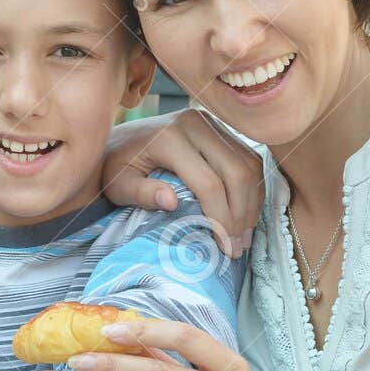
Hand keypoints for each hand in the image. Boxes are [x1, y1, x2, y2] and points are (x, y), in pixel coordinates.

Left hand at [99, 110, 262, 255]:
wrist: (120, 138)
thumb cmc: (117, 166)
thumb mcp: (118, 183)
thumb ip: (141, 193)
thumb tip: (171, 202)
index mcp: (169, 137)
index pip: (208, 183)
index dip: (221, 217)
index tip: (224, 246)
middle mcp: (195, 123)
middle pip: (236, 173)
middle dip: (241, 214)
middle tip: (237, 247)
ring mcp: (211, 123)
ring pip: (248, 165)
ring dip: (251, 204)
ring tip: (244, 236)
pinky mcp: (220, 128)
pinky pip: (248, 158)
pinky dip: (252, 188)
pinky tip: (245, 214)